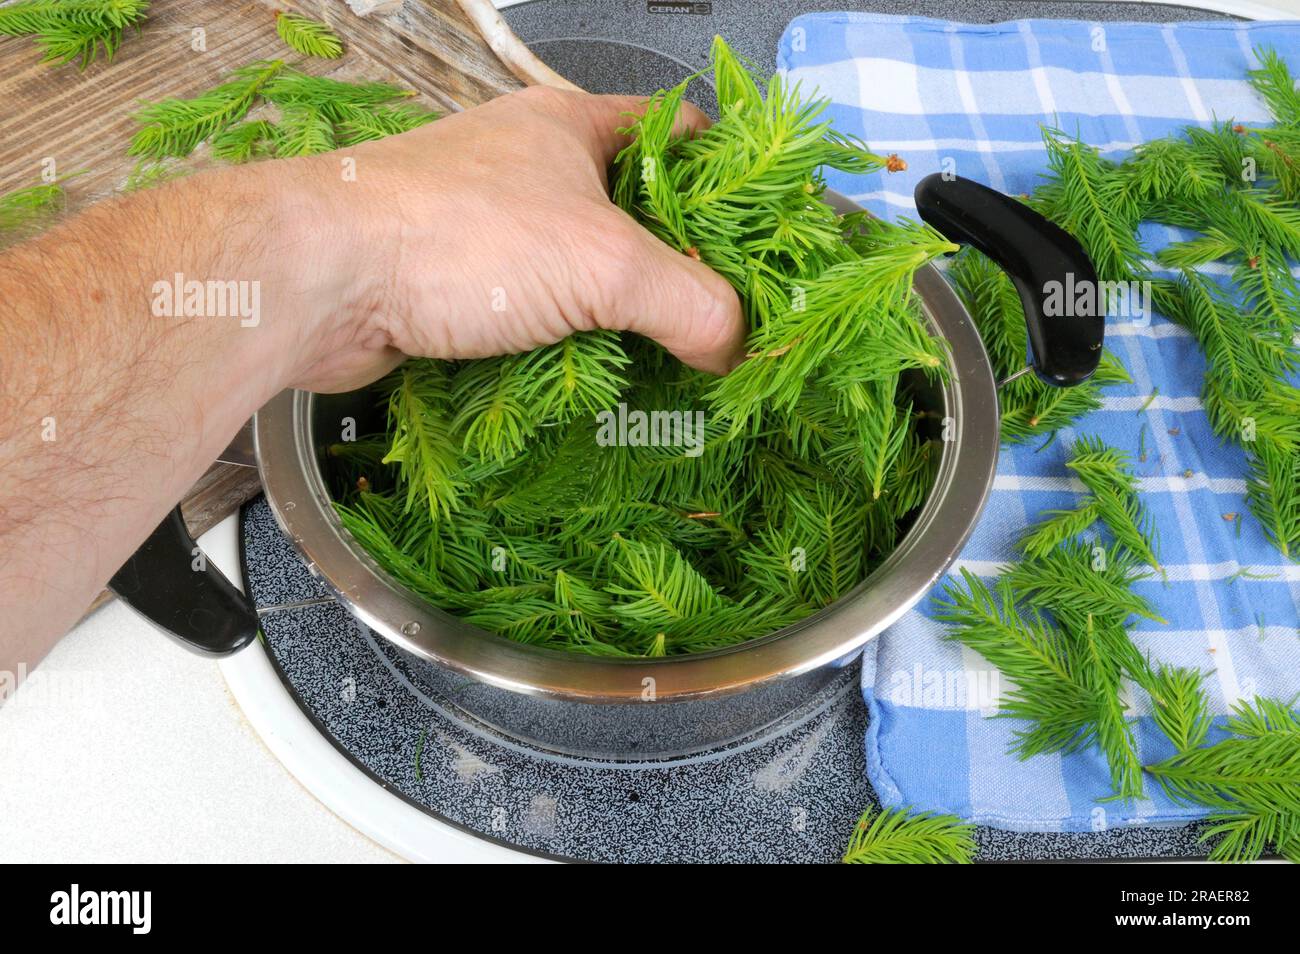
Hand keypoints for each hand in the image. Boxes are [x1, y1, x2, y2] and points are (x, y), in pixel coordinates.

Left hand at [279, 85, 745, 392]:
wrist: (320, 280)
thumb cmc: (458, 239)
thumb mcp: (605, 264)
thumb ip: (690, 302)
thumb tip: (736, 347)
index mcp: (570, 127)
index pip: (673, 131)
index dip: (723, 176)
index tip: (757, 236)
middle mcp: (526, 166)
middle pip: (628, 212)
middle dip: (672, 267)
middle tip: (718, 322)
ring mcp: (484, 224)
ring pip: (576, 271)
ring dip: (615, 318)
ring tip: (663, 366)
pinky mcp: (451, 283)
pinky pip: (529, 313)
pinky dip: (560, 346)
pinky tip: (588, 383)